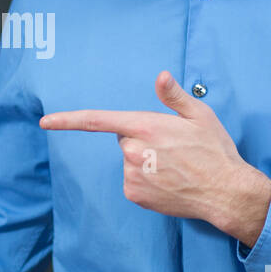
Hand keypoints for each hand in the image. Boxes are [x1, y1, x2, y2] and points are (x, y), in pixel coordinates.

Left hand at [38, 70, 270, 243]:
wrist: (225, 192)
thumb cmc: (215, 151)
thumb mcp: (200, 115)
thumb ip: (174, 96)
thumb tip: (160, 76)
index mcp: (145, 127)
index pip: (97, 120)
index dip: (67, 120)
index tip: (45, 121)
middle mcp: (133, 151)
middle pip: (124, 138)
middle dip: (141, 139)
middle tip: (172, 146)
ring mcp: (132, 176)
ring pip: (129, 161)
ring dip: (145, 160)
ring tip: (175, 166)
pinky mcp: (135, 195)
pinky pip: (133, 181)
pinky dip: (147, 180)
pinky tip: (170, 181)